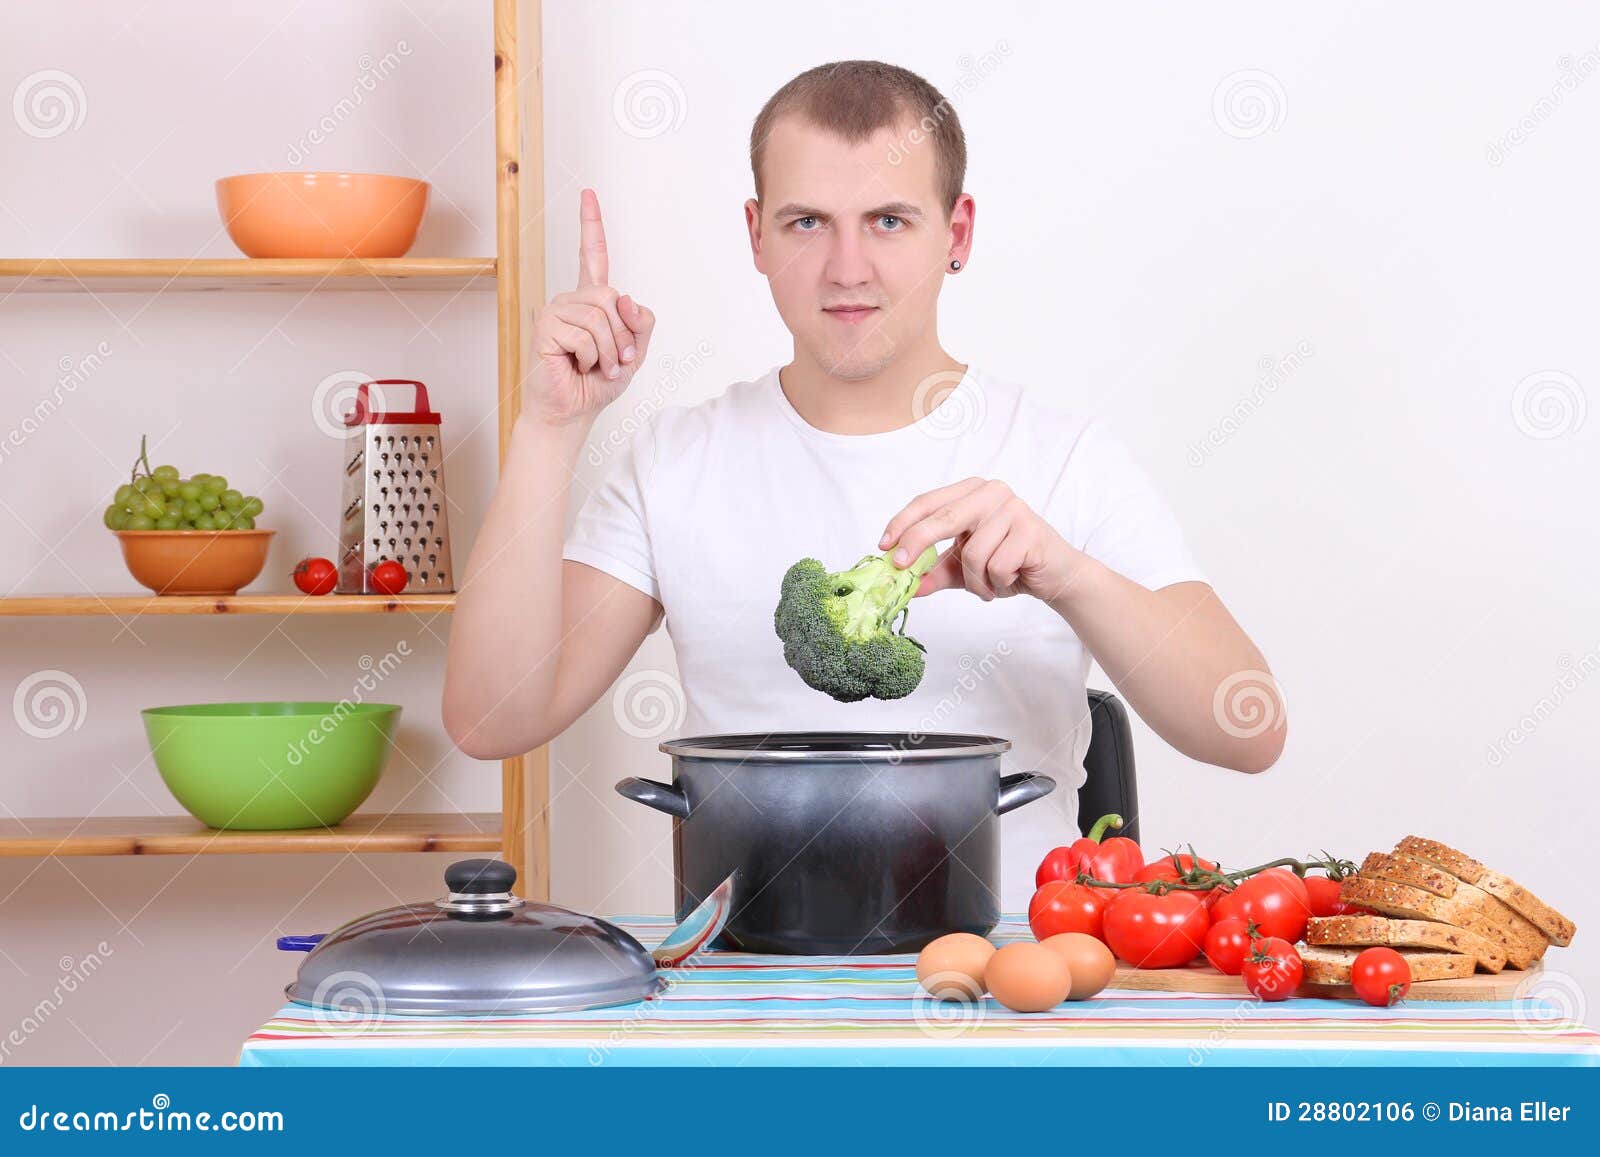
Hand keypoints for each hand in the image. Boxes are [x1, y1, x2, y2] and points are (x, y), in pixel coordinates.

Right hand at [526, 188, 656, 426]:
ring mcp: (555, 310)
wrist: (572, 412)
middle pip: (612, 297)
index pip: (593, 256)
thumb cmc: (598, 383)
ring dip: (608, 351)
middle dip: (622, 336)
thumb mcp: (634, 353)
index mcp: (591, 301)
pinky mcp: (545, 325)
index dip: (591, 225)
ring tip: (595, 367)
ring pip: (601, 315)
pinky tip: (577, 366)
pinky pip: (585, 334)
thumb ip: (640, 323)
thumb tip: (626, 300)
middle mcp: (571, 300)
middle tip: (613, 361)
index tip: (587, 193)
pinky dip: (591, 357)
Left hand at [878, 478, 1085, 603]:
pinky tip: (1009, 580)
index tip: (884, 546)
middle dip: (917, 545)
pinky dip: (996, 583)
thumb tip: (905, 584)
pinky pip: (996, 565)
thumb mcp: (964, 569)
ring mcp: (1014, 508)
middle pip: (943, 518)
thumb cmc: (1009, 564)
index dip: (903, 524)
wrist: (1056, 576)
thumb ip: (935, 572)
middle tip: (901, 569)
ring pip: (972, 552)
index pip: (928, 502)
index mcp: (971, 492)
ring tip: (988, 585)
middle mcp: (991, 492)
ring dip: (975, 580)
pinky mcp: (1030, 530)